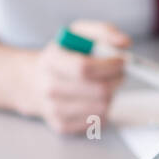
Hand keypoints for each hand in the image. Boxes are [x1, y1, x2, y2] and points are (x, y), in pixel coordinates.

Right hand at [21, 19, 129, 133]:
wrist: (34, 82)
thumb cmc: (63, 56)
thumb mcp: (78, 34)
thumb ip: (103, 32)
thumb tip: (124, 43)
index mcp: (52, 60)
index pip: (84, 67)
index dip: (109, 65)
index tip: (122, 60)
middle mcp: (49, 87)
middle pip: (98, 90)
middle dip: (117, 80)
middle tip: (119, 72)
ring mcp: (54, 109)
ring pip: (102, 107)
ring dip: (111, 94)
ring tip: (103, 84)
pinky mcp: (61, 126)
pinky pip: (97, 121)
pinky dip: (103, 109)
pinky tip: (94, 99)